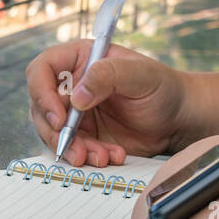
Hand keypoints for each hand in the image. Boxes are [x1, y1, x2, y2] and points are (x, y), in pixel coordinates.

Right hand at [26, 39, 190, 166]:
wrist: (177, 118)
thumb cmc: (161, 87)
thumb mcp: (139, 74)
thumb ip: (107, 76)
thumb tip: (76, 97)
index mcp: (78, 61)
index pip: (42, 70)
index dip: (41, 92)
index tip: (59, 115)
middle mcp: (71, 87)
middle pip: (41, 107)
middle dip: (57, 131)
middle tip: (77, 147)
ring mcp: (76, 114)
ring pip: (53, 134)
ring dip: (73, 149)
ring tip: (101, 156)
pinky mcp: (85, 137)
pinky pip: (73, 150)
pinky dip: (88, 157)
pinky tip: (112, 156)